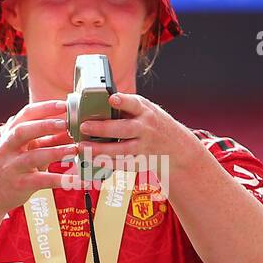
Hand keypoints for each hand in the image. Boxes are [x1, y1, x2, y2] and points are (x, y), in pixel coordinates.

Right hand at [0, 100, 79, 214]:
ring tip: (74, 149)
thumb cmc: (12, 165)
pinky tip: (78, 180)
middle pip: (23, 131)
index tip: (63, 104)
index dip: (44, 108)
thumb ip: (45, 139)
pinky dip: (62, 180)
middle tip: (66, 124)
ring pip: (33, 157)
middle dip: (44, 126)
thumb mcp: (24, 148)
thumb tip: (72, 129)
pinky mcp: (20, 184)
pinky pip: (43, 181)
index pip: (26, 114)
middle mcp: (8, 148)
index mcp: (11, 134)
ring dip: (55, 152)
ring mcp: (13, 166)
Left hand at [67, 91, 194, 175]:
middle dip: (103, 128)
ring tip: (83, 147)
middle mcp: (146, 129)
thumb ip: (128, 107)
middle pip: (123, 129)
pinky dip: (107, 163)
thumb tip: (99, 101)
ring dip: (100, 149)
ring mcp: (144, 147)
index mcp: (146, 112)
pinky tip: (94, 160)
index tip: (112, 99)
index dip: (123, 101)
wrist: (178, 149)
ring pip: (121, 150)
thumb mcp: (147, 110)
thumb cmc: (156, 125)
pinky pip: (122, 164)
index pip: (134, 104)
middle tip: (84, 126)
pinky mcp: (141, 162)